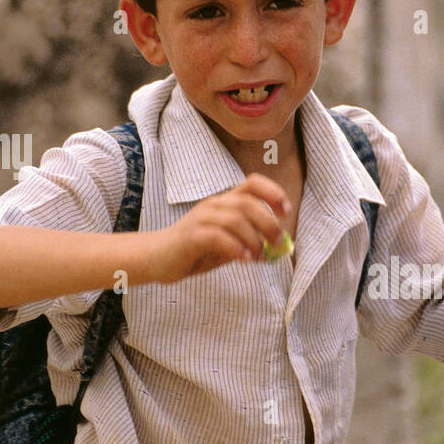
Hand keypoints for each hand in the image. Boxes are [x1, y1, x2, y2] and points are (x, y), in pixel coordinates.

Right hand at [152, 174, 291, 282]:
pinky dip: (235, 248)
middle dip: (268, 223)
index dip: (273, 193)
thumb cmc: (195, 249)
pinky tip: (243, 260)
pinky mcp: (190, 235)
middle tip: (277, 244)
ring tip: (258, 257)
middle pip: (247, 203)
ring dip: (253, 239)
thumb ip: (249, 240)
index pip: (252, 183)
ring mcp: (200, 218)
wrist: (157, 258)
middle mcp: (213, 204)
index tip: (286, 212)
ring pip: (235, 219)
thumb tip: (278, 246)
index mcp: (224, 202)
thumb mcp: (228, 243)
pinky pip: (217, 236)